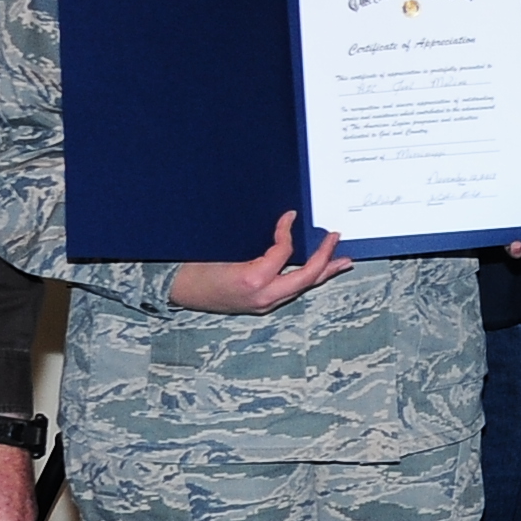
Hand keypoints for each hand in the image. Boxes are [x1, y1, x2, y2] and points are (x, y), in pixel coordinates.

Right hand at [171, 211, 347, 313]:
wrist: (177, 289)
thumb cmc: (196, 266)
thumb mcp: (224, 248)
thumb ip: (256, 242)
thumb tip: (283, 222)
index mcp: (252, 279)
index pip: (283, 252)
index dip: (288, 231)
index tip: (291, 216)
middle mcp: (263, 296)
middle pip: (306, 276)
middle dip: (325, 257)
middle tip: (336, 239)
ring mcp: (264, 304)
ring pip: (302, 287)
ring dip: (323, 272)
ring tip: (342, 262)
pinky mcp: (262, 305)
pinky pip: (291, 290)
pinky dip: (306, 279)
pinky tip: (316, 272)